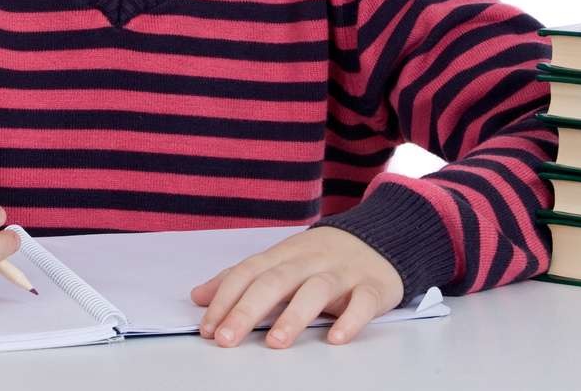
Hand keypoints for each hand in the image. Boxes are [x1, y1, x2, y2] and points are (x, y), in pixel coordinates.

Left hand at [189, 226, 404, 347]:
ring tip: (275, 342)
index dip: (225, 299)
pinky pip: (363, 302)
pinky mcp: (373, 286)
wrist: (382, 238)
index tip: (208, 328)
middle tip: (226, 339)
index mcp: (284, 254)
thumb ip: (241, 279)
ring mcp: (343, 273)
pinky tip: (335, 338)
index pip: (249, 272)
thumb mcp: (280, 261)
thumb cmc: (323, 257)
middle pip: (275, 281)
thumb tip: (198, 297)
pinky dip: (350, 319)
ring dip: (294, 315)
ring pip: (316, 290)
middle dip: (247, 310)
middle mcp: (310, 261)